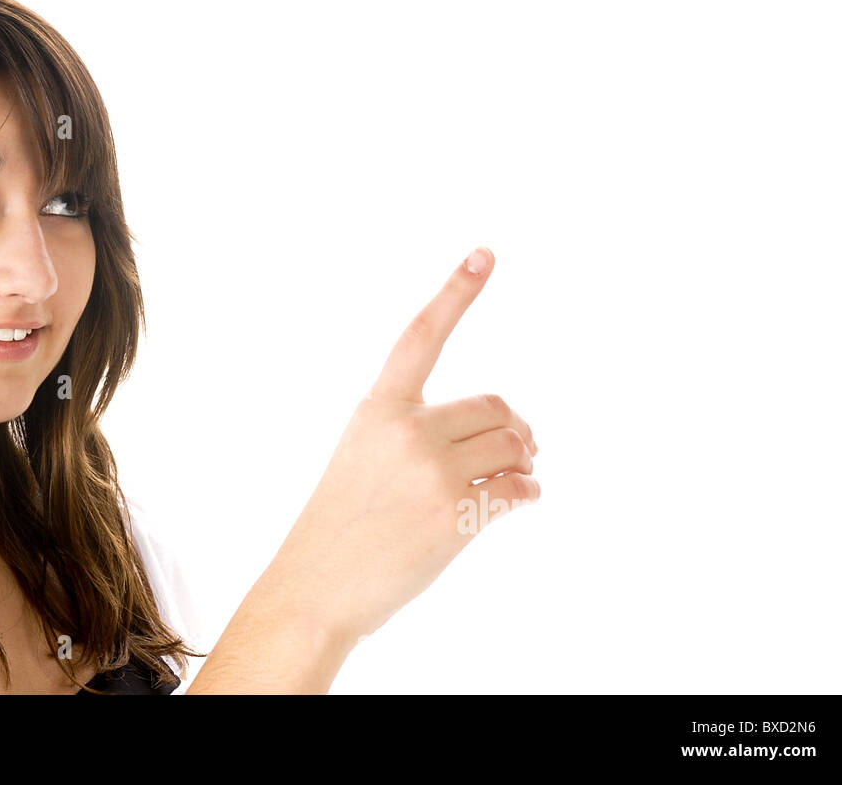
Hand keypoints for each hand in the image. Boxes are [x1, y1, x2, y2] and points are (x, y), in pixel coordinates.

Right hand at [267, 246, 540, 646]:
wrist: (316, 588)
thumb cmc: (341, 526)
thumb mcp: (361, 457)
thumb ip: (414, 432)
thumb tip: (511, 436)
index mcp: (378, 408)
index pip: (421, 336)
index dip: (456, 292)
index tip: (486, 252)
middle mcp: (406, 429)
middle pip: (497, 407)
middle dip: (515, 430)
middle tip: (519, 452)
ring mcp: (430, 470)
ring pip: (515, 445)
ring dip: (524, 463)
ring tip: (509, 482)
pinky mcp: (455, 511)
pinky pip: (521, 488)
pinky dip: (526, 495)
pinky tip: (511, 504)